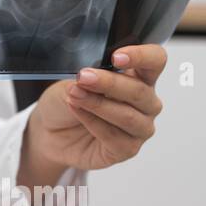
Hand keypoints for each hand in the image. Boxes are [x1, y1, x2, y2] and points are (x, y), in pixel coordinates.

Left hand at [24, 44, 167, 174]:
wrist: (49, 130)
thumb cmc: (67, 100)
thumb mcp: (71, 80)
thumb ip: (85, 78)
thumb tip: (88, 77)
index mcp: (139, 76)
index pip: (155, 61)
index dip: (142, 56)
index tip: (117, 57)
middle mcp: (145, 102)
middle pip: (140, 91)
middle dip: (110, 83)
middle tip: (83, 77)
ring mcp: (139, 128)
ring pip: (128, 116)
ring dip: (99, 104)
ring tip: (75, 95)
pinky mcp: (127, 149)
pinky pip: (114, 136)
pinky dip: (92, 122)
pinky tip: (76, 111)